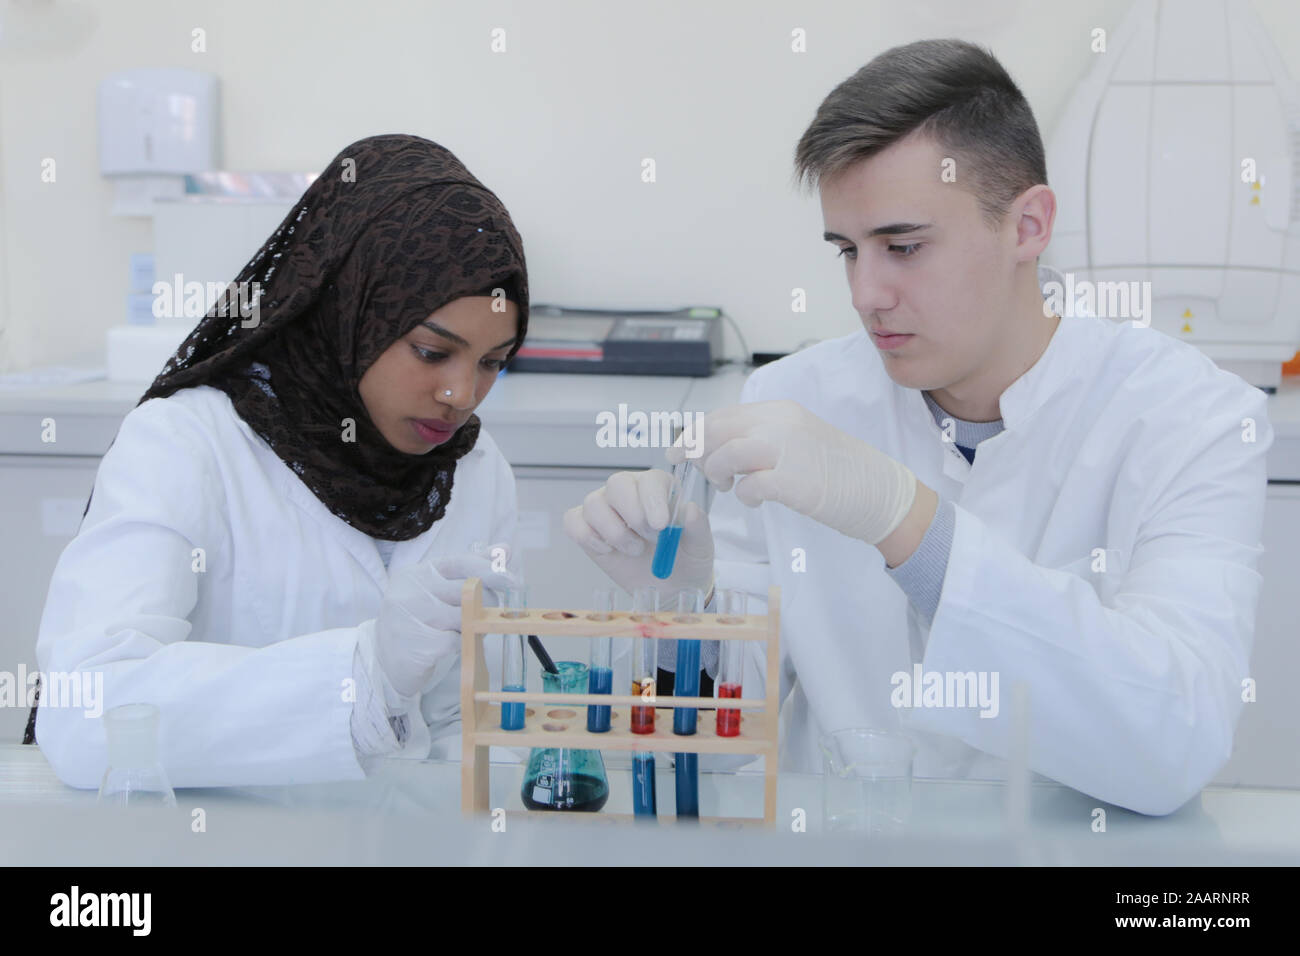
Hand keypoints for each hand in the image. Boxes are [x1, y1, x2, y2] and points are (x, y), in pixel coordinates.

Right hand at [374, 551, 519, 697]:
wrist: (382, 661)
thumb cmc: (417, 621)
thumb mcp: (438, 590)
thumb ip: (470, 570)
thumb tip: (505, 549)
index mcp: (418, 573)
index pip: (461, 562)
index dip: (490, 569)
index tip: (514, 580)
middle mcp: (411, 590)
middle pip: (467, 591)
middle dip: (486, 603)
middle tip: (486, 614)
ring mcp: (410, 617)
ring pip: (463, 618)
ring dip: (472, 626)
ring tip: (462, 631)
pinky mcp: (416, 644)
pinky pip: (455, 642)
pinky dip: (460, 645)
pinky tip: (449, 646)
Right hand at [563, 469, 713, 598]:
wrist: (670, 588)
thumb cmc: (685, 559)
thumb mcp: (700, 545)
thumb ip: (698, 526)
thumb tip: (690, 510)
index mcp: (659, 488)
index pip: (649, 479)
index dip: (652, 499)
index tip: (661, 525)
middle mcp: (630, 491)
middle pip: (616, 484)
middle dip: (632, 514)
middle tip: (649, 538)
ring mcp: (605, 508)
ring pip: (594, 504)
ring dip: (614, 532)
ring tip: (635, 549)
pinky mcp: (587, 528)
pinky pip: (573, 522)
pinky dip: (589, 538)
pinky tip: (609, 551)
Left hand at [667, 400, 916, 545]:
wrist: (880, 491)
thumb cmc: (838, 471)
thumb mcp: (798, 440)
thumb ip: (762, 437)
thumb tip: (719, 448)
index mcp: (780, 411)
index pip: (721, 416)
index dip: (693, 435)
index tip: (678, 451)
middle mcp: (781, 423)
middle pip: (716, 430)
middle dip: (697, 453)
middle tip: (699, 473)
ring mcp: (788, 450)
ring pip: (726, 454)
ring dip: (717, 473)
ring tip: (729, 487)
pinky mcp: (794, 481)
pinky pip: (750, 485)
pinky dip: (745, 495)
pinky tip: (754, 499)